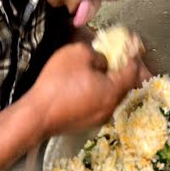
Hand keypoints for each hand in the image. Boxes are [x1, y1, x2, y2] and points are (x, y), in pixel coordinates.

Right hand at [26, 40, 148, 136]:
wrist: (36, 116)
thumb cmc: (57, 83)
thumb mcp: (78, 54)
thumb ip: (98, 54)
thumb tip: (104, 61)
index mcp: (114, 91)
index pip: (132, 71)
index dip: (133, 56)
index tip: (132, 47)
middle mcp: (111, 107)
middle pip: (126, 85)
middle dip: (125, 70)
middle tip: (122, 57)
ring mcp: (100, 118)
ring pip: (113, 96)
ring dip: (112, 82)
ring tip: (105, 69)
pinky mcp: (87, 123)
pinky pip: (101, 103)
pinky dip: (101, 92)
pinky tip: (90, 84)